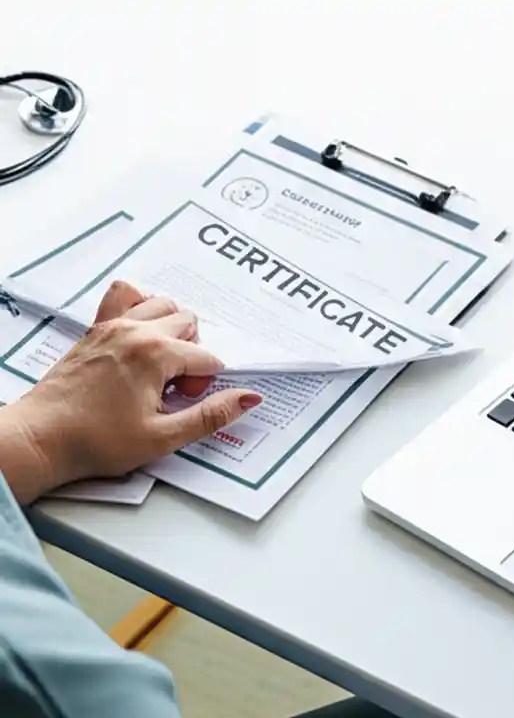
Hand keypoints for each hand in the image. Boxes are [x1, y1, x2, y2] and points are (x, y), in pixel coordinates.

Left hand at [0, 281, 261, 501]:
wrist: (41, 439)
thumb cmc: (94, 441)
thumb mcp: (163, 437)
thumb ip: (211, 415)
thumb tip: (249, 398)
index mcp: (155, 355)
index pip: (206, 357)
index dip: (204, 383)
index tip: (185, 401)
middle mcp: (135, 332)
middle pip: (188, 324)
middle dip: (192, 353)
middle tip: (175, 387)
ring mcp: (112, 326)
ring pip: (163, 304)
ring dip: (172, 328)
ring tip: (161, 362)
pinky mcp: (94, 330)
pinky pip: (124, 296)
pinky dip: (139, 305)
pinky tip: (140, 333)